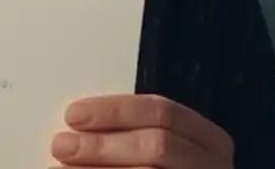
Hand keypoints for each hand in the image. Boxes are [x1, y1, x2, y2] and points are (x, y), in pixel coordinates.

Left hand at [50, 94, 233, 167]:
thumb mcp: (156, 151)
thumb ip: (131, 136)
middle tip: (61, 145)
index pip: (161, 112)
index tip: (73, 114)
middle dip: (103, 145)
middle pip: (156, 146)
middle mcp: (213, 166)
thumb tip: (78, 128)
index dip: (115, 111)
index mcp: (208, 139)